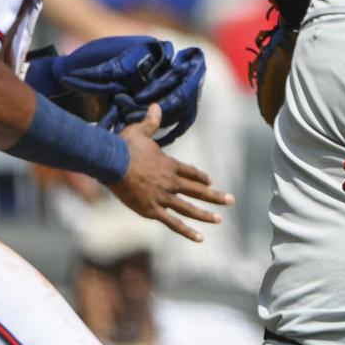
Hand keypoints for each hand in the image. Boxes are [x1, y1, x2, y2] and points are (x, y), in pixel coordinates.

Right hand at [109, 105, 233, 241]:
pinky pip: (173, 223)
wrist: (112, 163)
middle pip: (198, 190)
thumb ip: (151, 122)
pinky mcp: (152, 210)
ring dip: (206, 214)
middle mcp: (171, 182)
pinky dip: (186, 231)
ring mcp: (163, 197)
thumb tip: (156, 105)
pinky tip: (200, 238)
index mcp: (170, 165)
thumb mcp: (140, 131)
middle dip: (215, 196)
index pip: (191, 173)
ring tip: (219, 219)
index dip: (201, 177)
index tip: (210, 181)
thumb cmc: (124, 146)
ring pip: (189, 208)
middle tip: (231, 200)